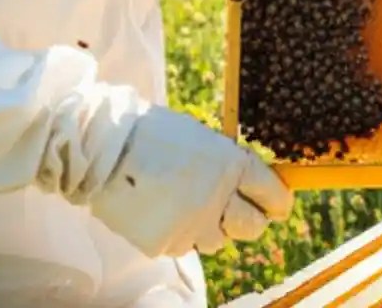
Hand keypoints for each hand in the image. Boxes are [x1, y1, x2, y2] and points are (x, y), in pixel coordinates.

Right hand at [89, 104, 293, 257]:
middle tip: (239, 213)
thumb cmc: (152, 134)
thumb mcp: (200, 137)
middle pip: (252, 226)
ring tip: (189, 207)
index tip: (279, 207)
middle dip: (250, 221)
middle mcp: (218, 198)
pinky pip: (183, 246)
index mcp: (230, 164)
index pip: (271, 192)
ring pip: (218, 241)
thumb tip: (245, 182)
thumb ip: (225, 162)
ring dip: (210, 228)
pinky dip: (178, 234)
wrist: (102, 149)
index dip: (279, 202)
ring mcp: (192, 225)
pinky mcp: (167, 244)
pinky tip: (162, 211)